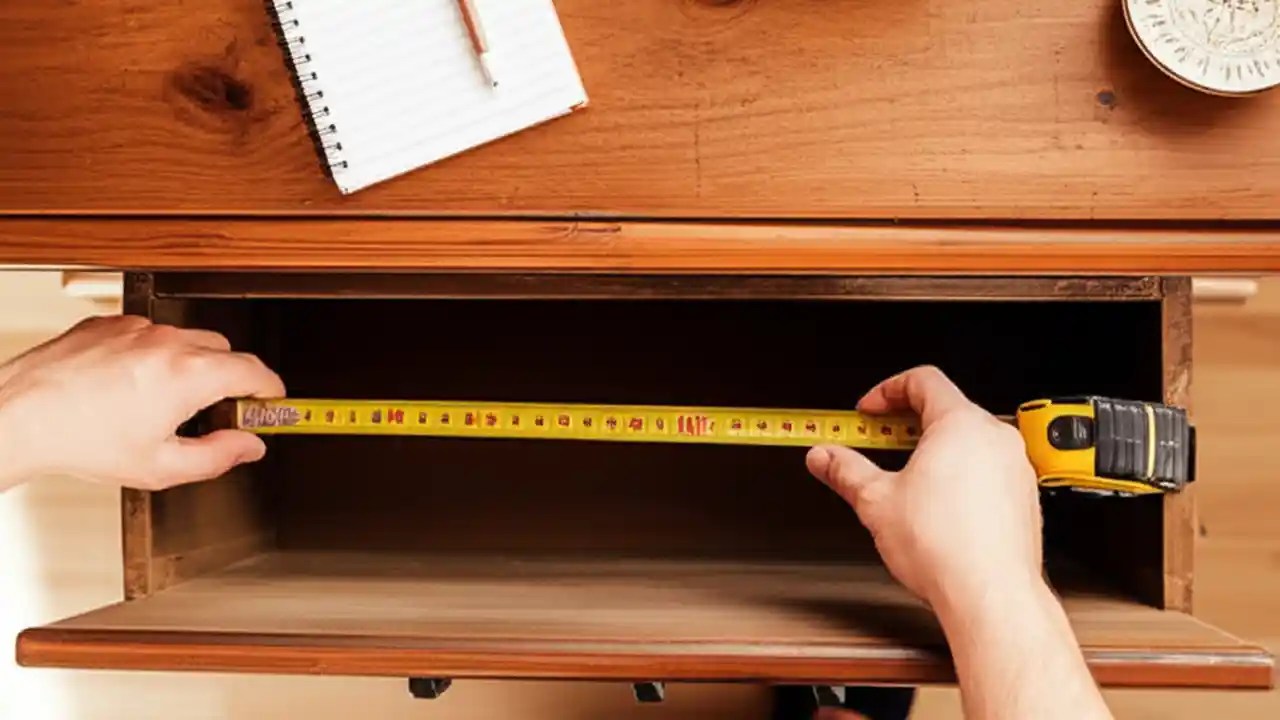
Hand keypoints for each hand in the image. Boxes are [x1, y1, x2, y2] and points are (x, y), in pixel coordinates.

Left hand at [0, 315, 283, 490]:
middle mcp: (169, 343)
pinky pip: (149, 334)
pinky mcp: (110, 322)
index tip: (271, 402)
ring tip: (159, 401)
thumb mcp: (160, 466)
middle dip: (227, 379)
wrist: (19, 415)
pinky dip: (151, 355)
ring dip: (188, 365)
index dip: (271, 389)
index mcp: (190, 376)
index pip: (255, 371)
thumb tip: (248, 447)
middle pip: (225, 351)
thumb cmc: (80, 440)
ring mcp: (138, 328)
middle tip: (213, 411)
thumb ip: (218, 457)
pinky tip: (128, 385)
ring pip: (186, 340)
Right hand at [805, 365, 1042, 608]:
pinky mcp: (1024, 497)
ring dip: (934, 451)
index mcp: (960, 424)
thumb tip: (824, 457)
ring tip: (905, 481)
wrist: (990, 594)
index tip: (870, 412)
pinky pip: (987, 470)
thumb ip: (845, 470)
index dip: (887, 391)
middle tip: (878, 445)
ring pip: (969, 441)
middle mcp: (995, 438)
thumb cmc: (946, 548)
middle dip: (906, 425)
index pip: (922, 380)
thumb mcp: (876, 501)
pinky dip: (960, 475)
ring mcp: (1015, 467)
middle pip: (946, 409)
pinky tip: (938, 506)